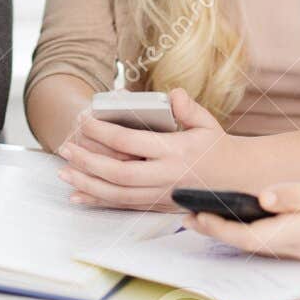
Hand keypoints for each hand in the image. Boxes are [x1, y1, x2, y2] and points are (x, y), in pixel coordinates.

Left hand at [56, 88, 242, 210]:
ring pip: (116, 194)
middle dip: (87, 161)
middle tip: (64, 148)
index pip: (129, 142)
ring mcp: (160, 194)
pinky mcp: (158, 206)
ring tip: (63, 172)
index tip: (84, 120)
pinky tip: (78, 196)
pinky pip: (123, 206)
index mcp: (174, 151)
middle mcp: (165, 176)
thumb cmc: (218, 147)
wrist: (236, 181)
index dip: (102, 131)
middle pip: (117, 172)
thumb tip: (174, 93)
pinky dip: (98, 201)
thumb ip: (188, 108)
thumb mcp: (207, 123)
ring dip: (86, 184)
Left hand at [184, 174, 299, 263]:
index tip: (192, 217)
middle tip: (191, 217)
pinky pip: (279, 243)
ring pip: (263, 245)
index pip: (246, 236)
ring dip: (236, 233)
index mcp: (299, 233)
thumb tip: (261, 196)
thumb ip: (296, 195)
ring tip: (214, 216)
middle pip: (249, 244)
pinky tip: (256, 219)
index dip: (215, 228)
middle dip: (218, 232)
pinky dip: (258, 232)